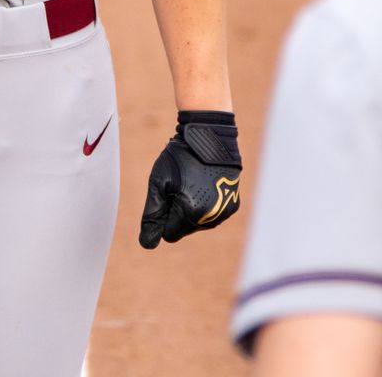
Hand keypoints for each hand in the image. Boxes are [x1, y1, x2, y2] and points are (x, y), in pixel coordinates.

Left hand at [139, 110, 242, 248]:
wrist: (211, 136)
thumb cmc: (180, 157)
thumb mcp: (158, 183)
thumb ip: (152, 216)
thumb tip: (147, 244)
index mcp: (190, 212)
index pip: (169, 235)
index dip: (164, 217)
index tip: (167, 196)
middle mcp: (211, 217)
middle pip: (185, 230)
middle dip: (178, 214)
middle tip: (180, 186)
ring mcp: (225, 212)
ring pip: (199, 224)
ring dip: (193, 210)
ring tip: (193, 182)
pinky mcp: (234, 205)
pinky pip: (214, 215)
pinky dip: (207, 205)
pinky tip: (206, 184)